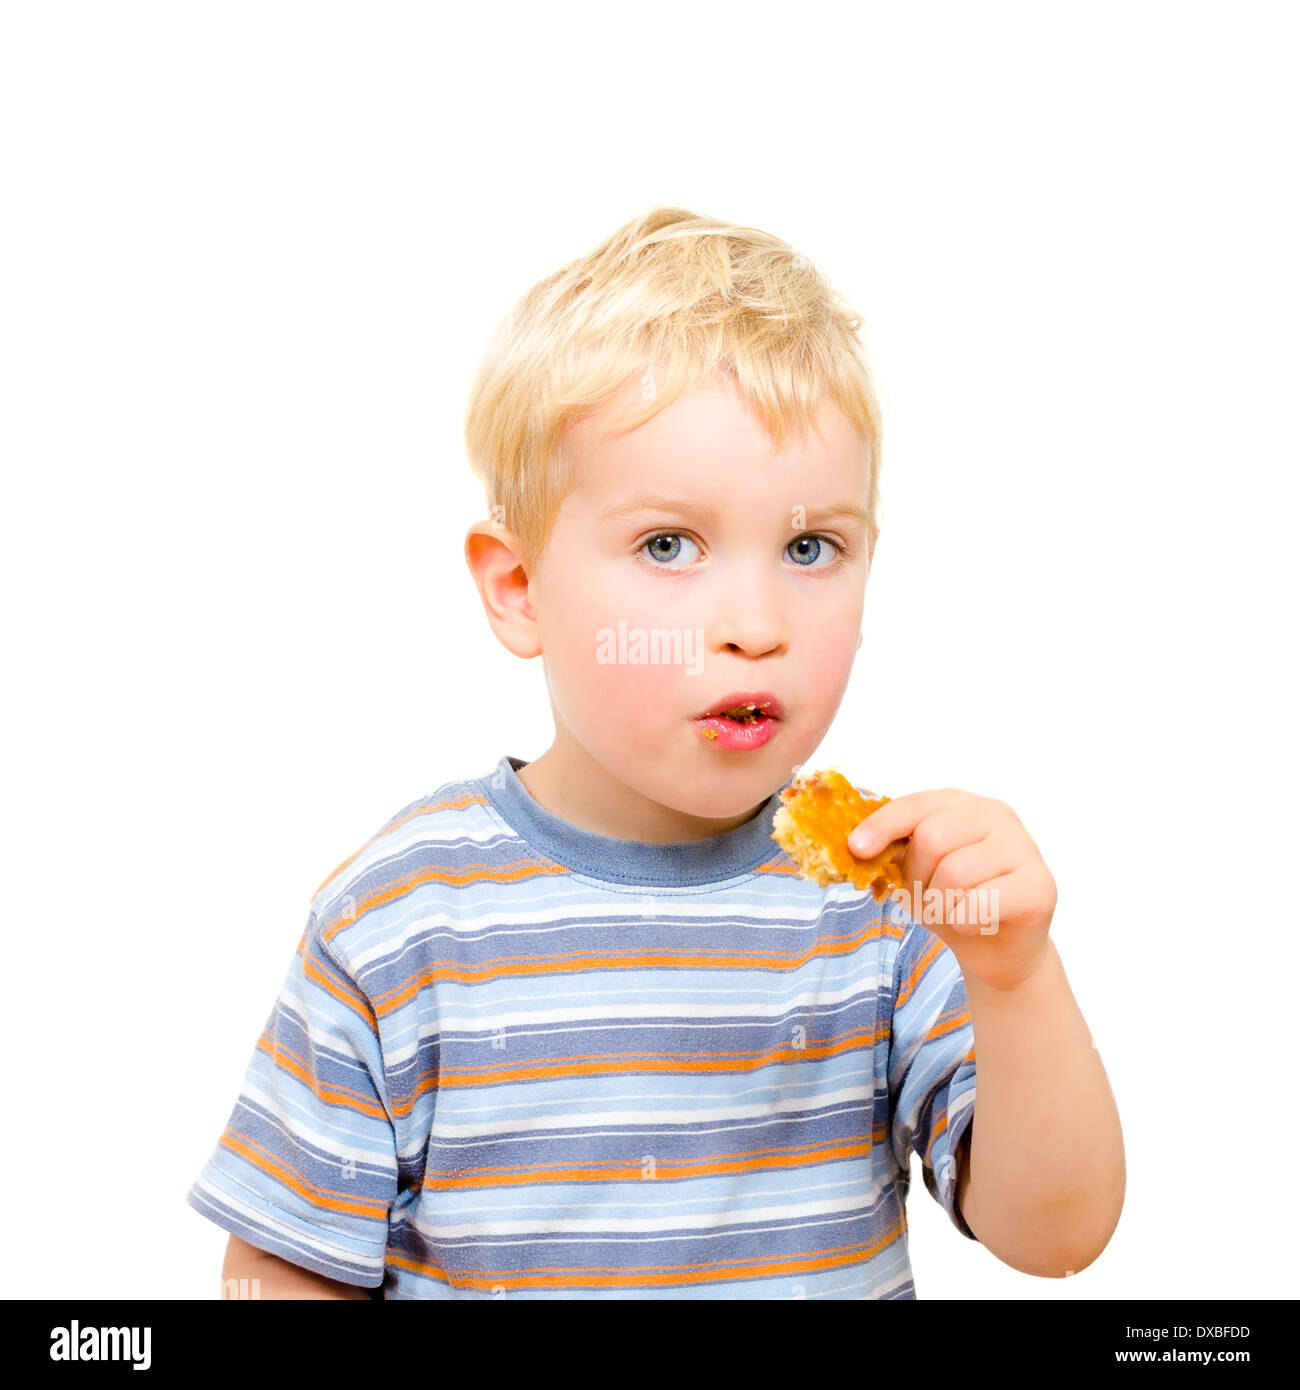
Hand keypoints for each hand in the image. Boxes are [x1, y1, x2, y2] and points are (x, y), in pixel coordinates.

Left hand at [848, 789, 1057, 992]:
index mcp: (961, 803)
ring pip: (956, 872)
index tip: (856, 848)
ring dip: (942, 904)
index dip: (882, 825)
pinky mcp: (1040, 885)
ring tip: (954, 910)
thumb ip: (892, 852)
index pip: (915, 805)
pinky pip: (982, 902)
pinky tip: (975, 922)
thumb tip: (854, 846)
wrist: (998, 948)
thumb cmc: (953, 901)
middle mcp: (996, 814)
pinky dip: (965, 921)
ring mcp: (1024, 847)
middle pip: (932, 838)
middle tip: (929, 896)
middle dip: (919, 876)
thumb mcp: (914, 873)